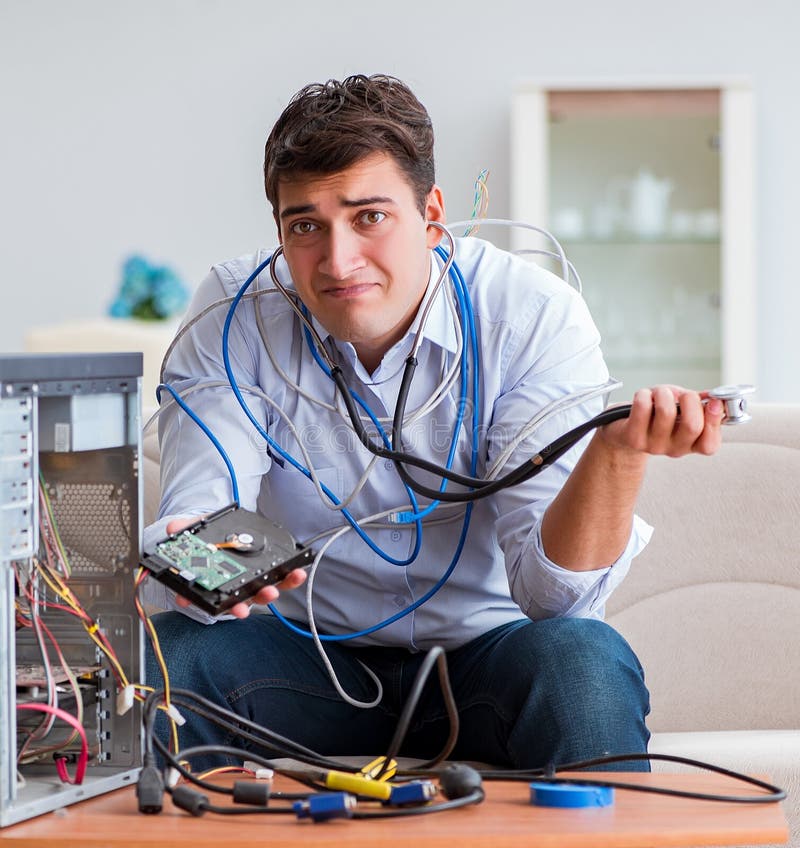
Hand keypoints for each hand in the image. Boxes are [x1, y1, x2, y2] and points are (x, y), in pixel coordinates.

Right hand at [165, 517, 306, 618]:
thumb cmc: (207, 538)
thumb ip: (183, 530)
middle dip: (240, 607)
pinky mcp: (270, 573)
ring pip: (260, 594)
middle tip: (243, 608)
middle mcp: (234, 588)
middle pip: (237, 602)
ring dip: (268, 593)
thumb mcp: (194, 532)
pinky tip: (298, 571)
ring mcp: (253, 583)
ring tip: (272, 589)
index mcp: (213, 582)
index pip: (210, 600)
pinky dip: (290, 577)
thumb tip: (172, 528)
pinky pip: (282, 578)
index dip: (209, 606)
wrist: (224, 531)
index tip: (212, 608)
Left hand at [597, 385, 724, 458]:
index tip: (713, 401)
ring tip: (659, 393)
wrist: (624, 430)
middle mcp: (675, 449)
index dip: (714, 420)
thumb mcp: (683, 409)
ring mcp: (653, 446)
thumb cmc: (657, 416)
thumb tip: (718, 398)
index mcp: (692, 444)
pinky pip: (642, 407)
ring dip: (664, 393)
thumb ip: (701, 404)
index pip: (710, 444)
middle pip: (692, 426)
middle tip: (683, 395)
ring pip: (666, 412)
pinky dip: (644, 394)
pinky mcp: (633, 438)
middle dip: (690, 400)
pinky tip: (644, 396)